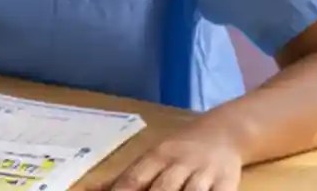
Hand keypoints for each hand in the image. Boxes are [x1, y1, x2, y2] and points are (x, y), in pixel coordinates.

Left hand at [103, 122, 241, 190]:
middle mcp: (179, 163)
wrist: (224, 131)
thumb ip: (124, 178)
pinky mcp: (227, 182)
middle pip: (162, 189)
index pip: (134, 179)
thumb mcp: (151, 158)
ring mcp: (204, 174)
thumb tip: (89, 190)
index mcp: (156, 157)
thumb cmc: (179, 150)